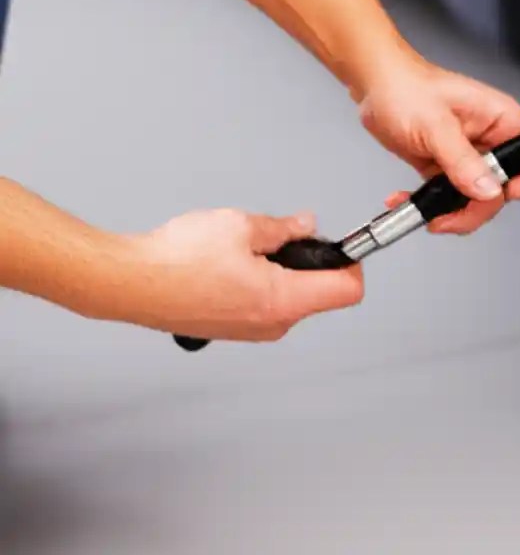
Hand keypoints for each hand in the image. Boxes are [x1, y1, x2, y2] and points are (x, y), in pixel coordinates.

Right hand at [121, 209, 363, 341]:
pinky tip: (232, 265)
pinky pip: (264, 304)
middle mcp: (272, 323)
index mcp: (283, 300)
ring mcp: (252, 331)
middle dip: (312, 263)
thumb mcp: (240, 226)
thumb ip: (282, 227)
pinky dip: (260, 283)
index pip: (348, 291)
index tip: (344, 246)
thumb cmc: (175, 260)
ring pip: (291, 298)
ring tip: (247, 249)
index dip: (352, 263)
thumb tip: (305, 225)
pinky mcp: (233, 329)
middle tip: (285, 237)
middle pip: (321, 294)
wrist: (128, 284)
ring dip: (283, 272)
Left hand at [354, 47, 519, 234]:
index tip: (511, 191)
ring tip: (429, 212)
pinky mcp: (449, 169)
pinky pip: (453, 198)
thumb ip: (462, 161)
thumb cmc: (406, 87)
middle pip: (508, 189)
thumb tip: (488, 189)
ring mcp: (471, 158)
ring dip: (454, 213)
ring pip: (480, 200)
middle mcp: (492, 141)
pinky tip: (410, 199)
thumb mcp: (436, 125)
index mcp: (503, 121)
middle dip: (481, 207)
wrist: (375, 86)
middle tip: (454, 212)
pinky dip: (434, 206)